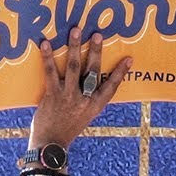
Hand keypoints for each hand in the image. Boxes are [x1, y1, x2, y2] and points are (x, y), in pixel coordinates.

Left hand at [29, 26, 131, 149]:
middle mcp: (84, 99)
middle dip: (95, 51)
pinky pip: (50, 72)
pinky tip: (46, 44)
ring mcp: (68, 96)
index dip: (120, 73)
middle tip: (97, 35)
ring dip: (74, 46)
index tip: (129, 59)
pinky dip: (48, 57)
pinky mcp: (52, 95)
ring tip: (75, 30)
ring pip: (73, 66)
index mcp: (95, 106)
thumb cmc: (67, 129)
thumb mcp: (84, 116)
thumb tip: (90, 81)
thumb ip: (88, 99)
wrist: (50, 145)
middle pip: (92, 71)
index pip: (111, 87)